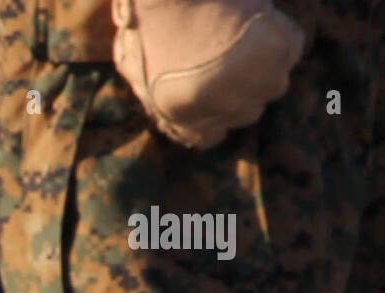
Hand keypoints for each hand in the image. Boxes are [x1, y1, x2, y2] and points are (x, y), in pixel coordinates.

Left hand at [112, 0, 303, 149]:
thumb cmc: (148, 22)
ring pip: (273, 85)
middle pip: (247, 112)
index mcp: (186, 114)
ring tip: (237, 38)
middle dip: (237, 90)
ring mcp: (257, 79)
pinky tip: (254, 21)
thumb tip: (185, 125)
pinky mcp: (279, 46)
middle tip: (225, 57)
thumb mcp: (136, 73)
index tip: (209, 91)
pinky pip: (290, 50)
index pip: (211, 136)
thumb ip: (163, 106)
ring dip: (261, 66)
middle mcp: (226, 105)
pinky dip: (278, 38)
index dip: (211, 114)